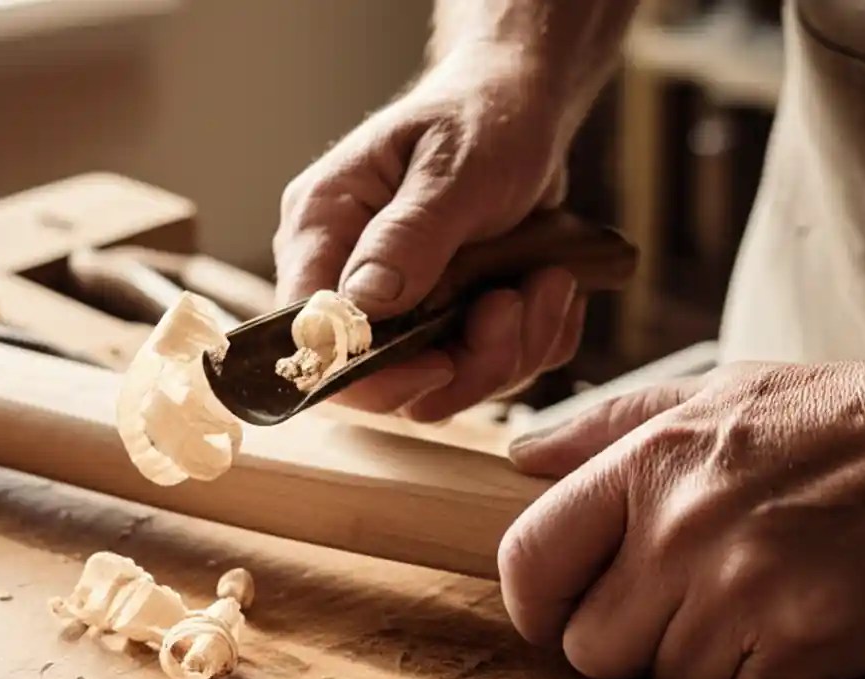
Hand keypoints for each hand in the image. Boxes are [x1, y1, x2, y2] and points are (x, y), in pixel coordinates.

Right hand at [273, 46, 586, 420]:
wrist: (526, 107)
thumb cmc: (482, 117)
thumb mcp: (454, 169)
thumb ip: (408, 237)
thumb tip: (362, 307)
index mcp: (323, 228)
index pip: (311, 334)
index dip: (367, 373)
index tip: (442, 362)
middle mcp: (348, 275)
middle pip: (379, 379)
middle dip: (462, 364)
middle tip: (513, 305)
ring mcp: (399, 304)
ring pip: (440, 385)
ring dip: (508, 351)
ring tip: (548, 283)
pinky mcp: (446, 320)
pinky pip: (483, 368)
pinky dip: (532, 343)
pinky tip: (553, 288)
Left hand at [499, 356, 864, 678]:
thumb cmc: (840, 417)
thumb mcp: (716, 392)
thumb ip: (607, 424)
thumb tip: (521, 456)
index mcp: (651, 461)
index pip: (530, 557)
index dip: (533, 600)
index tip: (557, 610)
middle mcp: (686, 527)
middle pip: (592, 646)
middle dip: (627, 639)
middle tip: (681, 604)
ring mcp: (748, 589)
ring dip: (707, 660)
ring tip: (756, 599)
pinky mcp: (812, 642)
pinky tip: (799, 627)